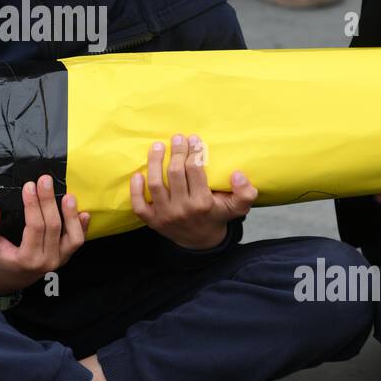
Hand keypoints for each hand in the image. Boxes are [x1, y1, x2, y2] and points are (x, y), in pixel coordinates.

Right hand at [0, 175, 89, 295]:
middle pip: (53, 227)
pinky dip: (82, 228)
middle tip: (45, 180)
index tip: (29, 185)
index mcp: (27, 259)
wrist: (5, 281)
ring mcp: (58, 261)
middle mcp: (47, 262)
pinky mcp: (64, 257)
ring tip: (69, 196)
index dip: (33, 205)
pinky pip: (77, 243)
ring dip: (71, 216)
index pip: (35, 227)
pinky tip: (84, 213)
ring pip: (73, 238)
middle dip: (49, 201)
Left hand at [131, 134, 256, 249]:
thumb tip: (237, 174)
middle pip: (174, 173)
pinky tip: (138, 174)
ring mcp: (165, 216)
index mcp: (203, 203)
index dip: (194, 151)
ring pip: (155, 184)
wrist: (200, 242)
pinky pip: (139, 205)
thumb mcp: (237, 207)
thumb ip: (245, 192)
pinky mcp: (152, 221)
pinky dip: (135, 190)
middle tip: (177, 138)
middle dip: (176, 151)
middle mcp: (183, 209)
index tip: (193, 139)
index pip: (195, 170)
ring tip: (157, 146)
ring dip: (154, 162)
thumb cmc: (217, 216)